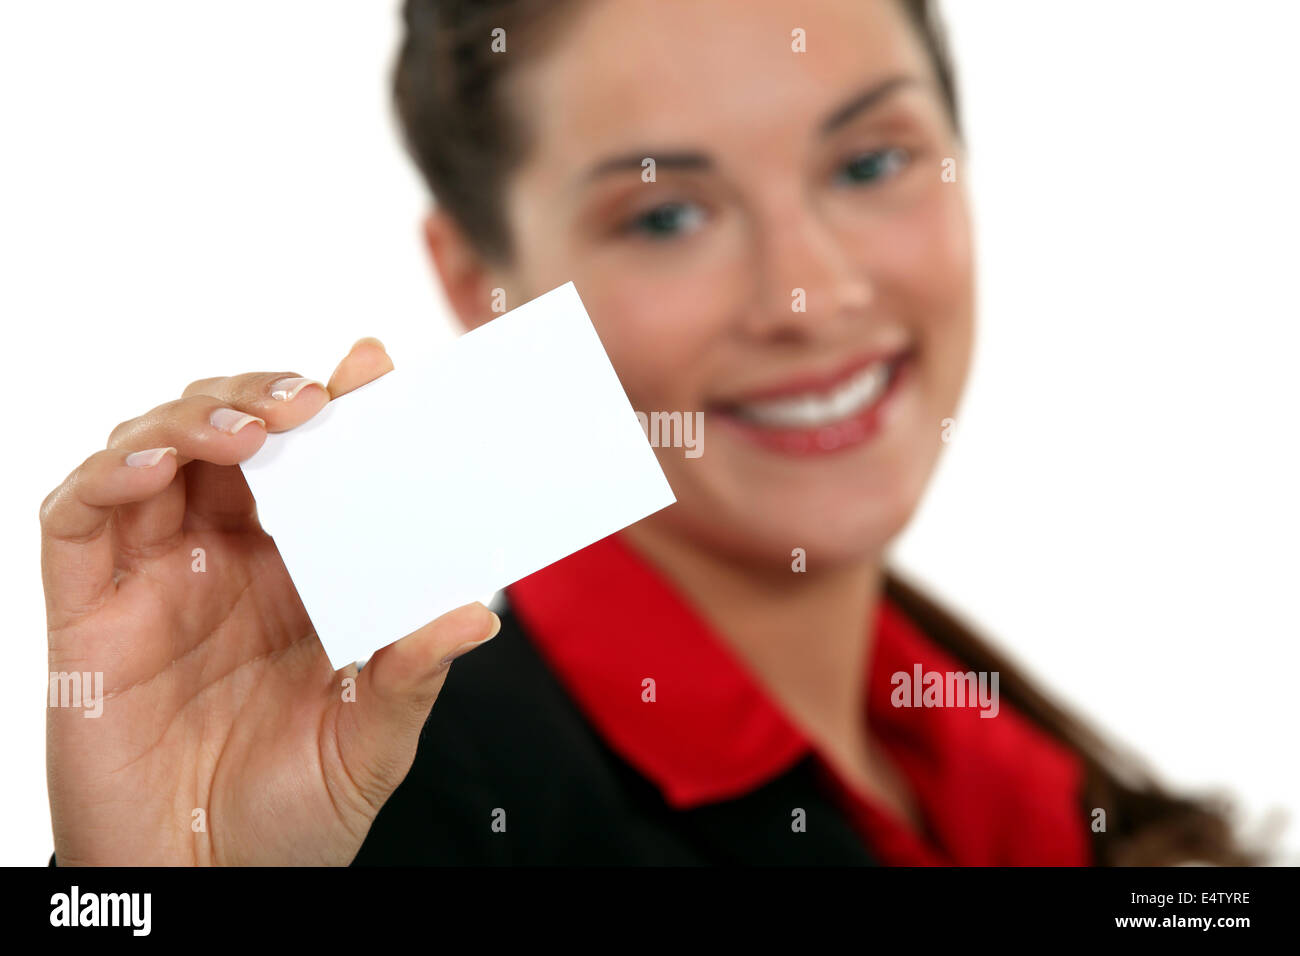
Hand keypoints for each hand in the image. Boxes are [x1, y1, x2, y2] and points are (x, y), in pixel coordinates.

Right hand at [42, 338, 498, 864]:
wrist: (208, 890)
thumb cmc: (291, 815)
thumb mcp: (371, 741)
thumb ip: (413, 674)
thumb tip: (476, 614)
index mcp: (298, 575)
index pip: (311, 465)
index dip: (335, 408)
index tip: (372, 368)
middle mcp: (224, 561)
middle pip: (228, 435)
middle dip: (263, 394)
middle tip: (310, 397)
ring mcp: (152, 580)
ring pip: (153, 452)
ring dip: (194, 416)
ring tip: (249, 425)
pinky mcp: (87, 613)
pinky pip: (79, 517)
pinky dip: (111, 473)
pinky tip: (161, 463)